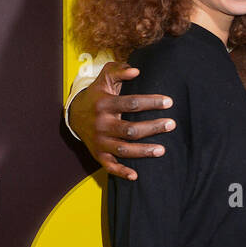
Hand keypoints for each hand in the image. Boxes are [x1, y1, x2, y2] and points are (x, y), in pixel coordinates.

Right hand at [68, 60, 173, 180]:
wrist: (74, 115)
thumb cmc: (97, 95)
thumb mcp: (104, 79)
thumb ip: (118, 70)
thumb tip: (136, 70)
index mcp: (104, 104)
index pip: (131, 103)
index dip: (151, 102)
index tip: (169, 102)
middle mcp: (101, 124)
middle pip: (130, 129)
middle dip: (152, 127)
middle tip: (171, 124)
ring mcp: (100, 141)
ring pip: (123, 149)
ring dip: (143, 151)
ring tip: (162, 150)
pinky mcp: (98, 154)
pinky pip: (110, 166)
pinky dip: (121, 172)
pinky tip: (136, 175)